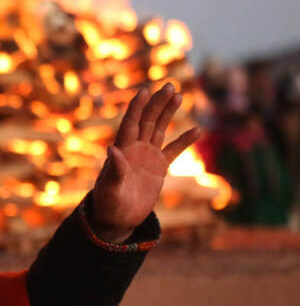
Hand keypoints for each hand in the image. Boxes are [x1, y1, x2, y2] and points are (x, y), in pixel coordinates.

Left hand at [90, 83, 201, 241]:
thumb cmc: (108, 204)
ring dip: (168, 113)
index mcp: (121, 150)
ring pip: (159, 129)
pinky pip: (174, 151)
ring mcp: (147, 156)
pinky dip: (184, 141)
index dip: (136, 107)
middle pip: (147, 120)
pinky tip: (197, 129)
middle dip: (157, 103)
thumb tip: (112, 149)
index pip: (130, 123)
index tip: (145, 90)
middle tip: (170, 86)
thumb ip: (114, 170)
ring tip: (179, 95)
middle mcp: (134, 149)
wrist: (118, 219)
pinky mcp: (158, 168)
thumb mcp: (109, 189)